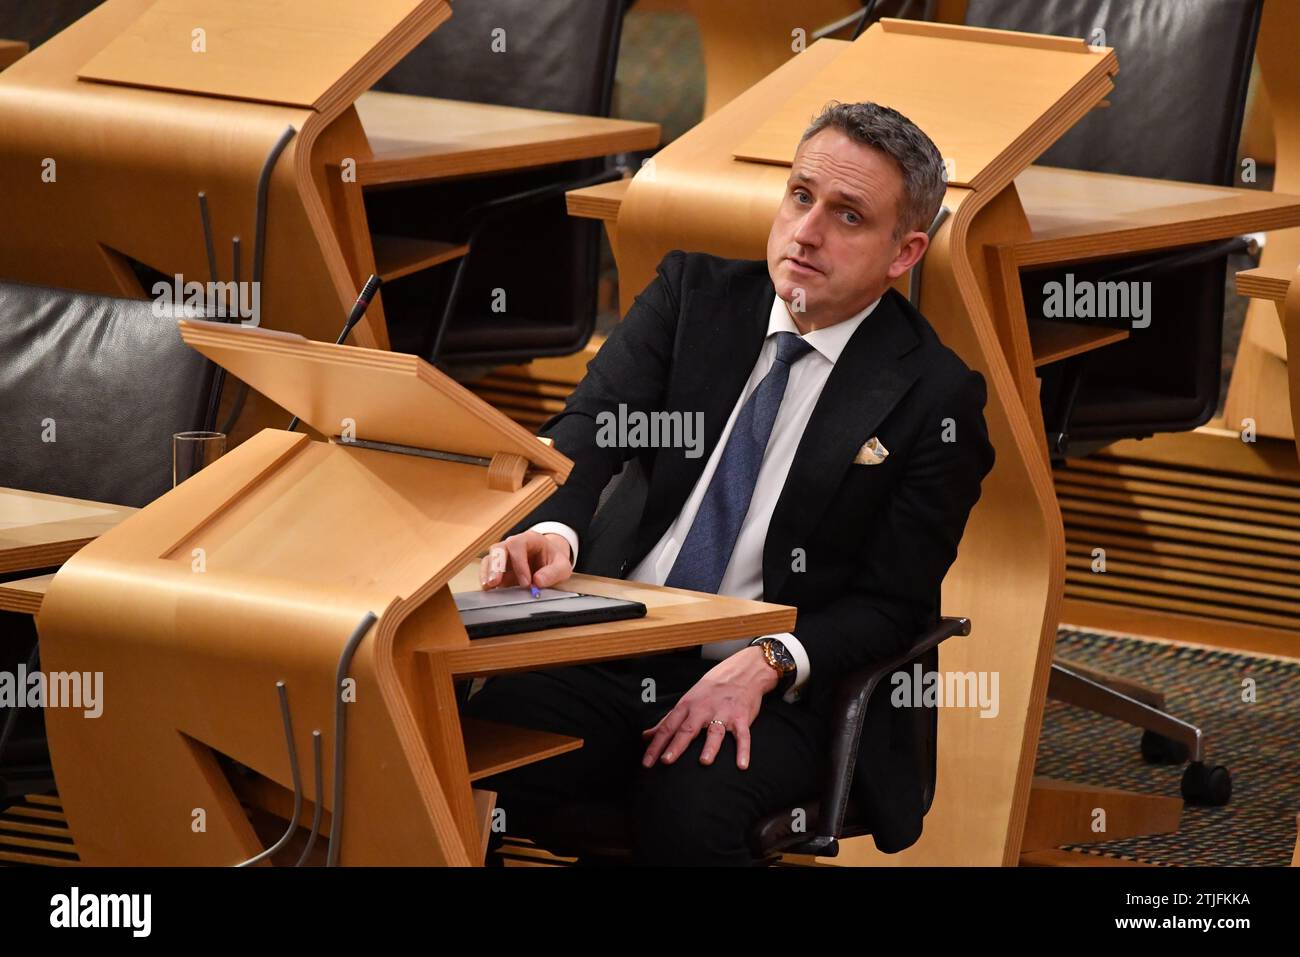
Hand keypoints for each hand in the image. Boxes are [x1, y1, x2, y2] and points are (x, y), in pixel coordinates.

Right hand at [479, 530, 573, 590]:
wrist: (549, 562)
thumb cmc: (554, 561)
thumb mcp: (562, 566)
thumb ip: (553, 573)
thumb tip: (538, 581)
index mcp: (529, 539)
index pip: (517, 545)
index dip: (519, 562)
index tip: (526, 582)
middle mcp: (512, 546)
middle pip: (498, 549)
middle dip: (496, 565)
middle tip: (496, 582)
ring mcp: (504, 558)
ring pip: (489, 559)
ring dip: (488, 573)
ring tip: (488, 586)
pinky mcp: (499, 570)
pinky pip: (488, 572)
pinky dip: (486, 580)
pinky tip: (487, 589)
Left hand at [640, 646, 778, 770]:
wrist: (743, 670)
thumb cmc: (712, 687)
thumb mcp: (688, 700)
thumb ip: (669, 720)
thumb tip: (647, 736)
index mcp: (687, 705)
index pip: (668, 727)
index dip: (656, 745)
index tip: (647, 762)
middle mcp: (703, 709)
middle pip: (687, 729)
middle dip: (676, 745)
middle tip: (666, 761)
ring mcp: (723, 713)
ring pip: (715, 731)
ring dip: (710, 746)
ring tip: (704, 762)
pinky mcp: (742, 717)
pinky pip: (743, 736)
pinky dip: (743, 750)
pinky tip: (742, 765)